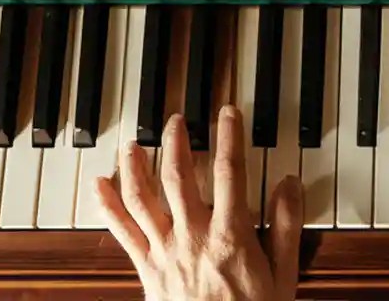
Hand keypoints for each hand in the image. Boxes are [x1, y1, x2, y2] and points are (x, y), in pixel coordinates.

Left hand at [94, 106, 302, 300]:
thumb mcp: (284, 274)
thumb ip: (286, 226)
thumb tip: (289, 184)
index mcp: (231, 235)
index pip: (231, 172)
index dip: (230, 137)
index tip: (229, 113)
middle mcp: (193, 238)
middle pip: (179, 178)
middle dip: (176, 143)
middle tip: (175, 119)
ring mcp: (166, 253)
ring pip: (143, 200)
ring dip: (136, 167)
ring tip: (133, 142)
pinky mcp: (148, 271)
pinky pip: (123, 233)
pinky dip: (108, 207)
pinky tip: (99, 186)